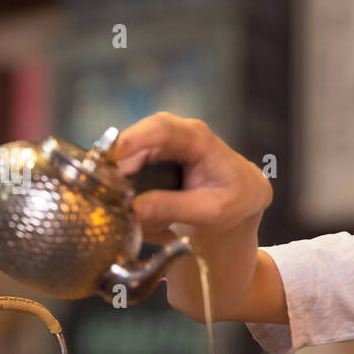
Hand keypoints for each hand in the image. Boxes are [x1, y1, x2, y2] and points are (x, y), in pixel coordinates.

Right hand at [110, 111, 272, 244]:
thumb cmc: (234, 197)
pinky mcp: (149, 155)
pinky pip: (129, 173)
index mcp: (197, 138)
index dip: (133, 139)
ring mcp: (160, 142)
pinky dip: (134, 198)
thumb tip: (133, 209)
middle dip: (120, 176)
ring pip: (127, 162)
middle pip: (133, 144)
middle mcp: (175, 132)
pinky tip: (156, 223)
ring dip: (128, 193)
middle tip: (116, 207)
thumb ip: (174, 207)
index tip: (110, 157)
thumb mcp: (211, 210)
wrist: (243, 191)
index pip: (161, 129)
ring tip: (154, 225)